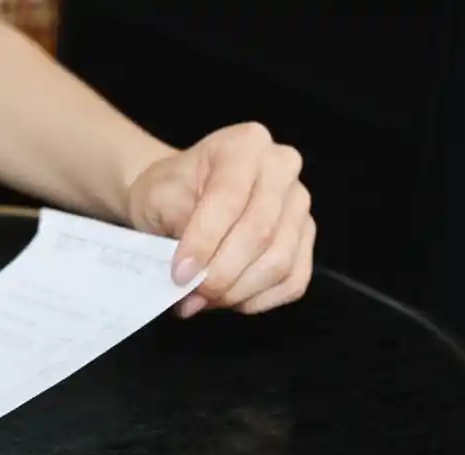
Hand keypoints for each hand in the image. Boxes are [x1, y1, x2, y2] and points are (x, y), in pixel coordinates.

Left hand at [126, 122, 315, 316]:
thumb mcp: (159, 196)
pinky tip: (229, 300)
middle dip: (222, 274)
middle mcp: (283, 167)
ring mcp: (299, 204)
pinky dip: (259, 300)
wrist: (178, 195)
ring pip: (280, 262)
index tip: (180, 273)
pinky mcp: (304, 238)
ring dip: (238, 291)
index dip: (204, 241)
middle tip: (191, 295)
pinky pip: (294, 280)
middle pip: (261, 233)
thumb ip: (180, 225)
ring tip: (203, 299)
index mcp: (246, 144)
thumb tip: (195, 272)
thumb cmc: (168, 191)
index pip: (230, 198)